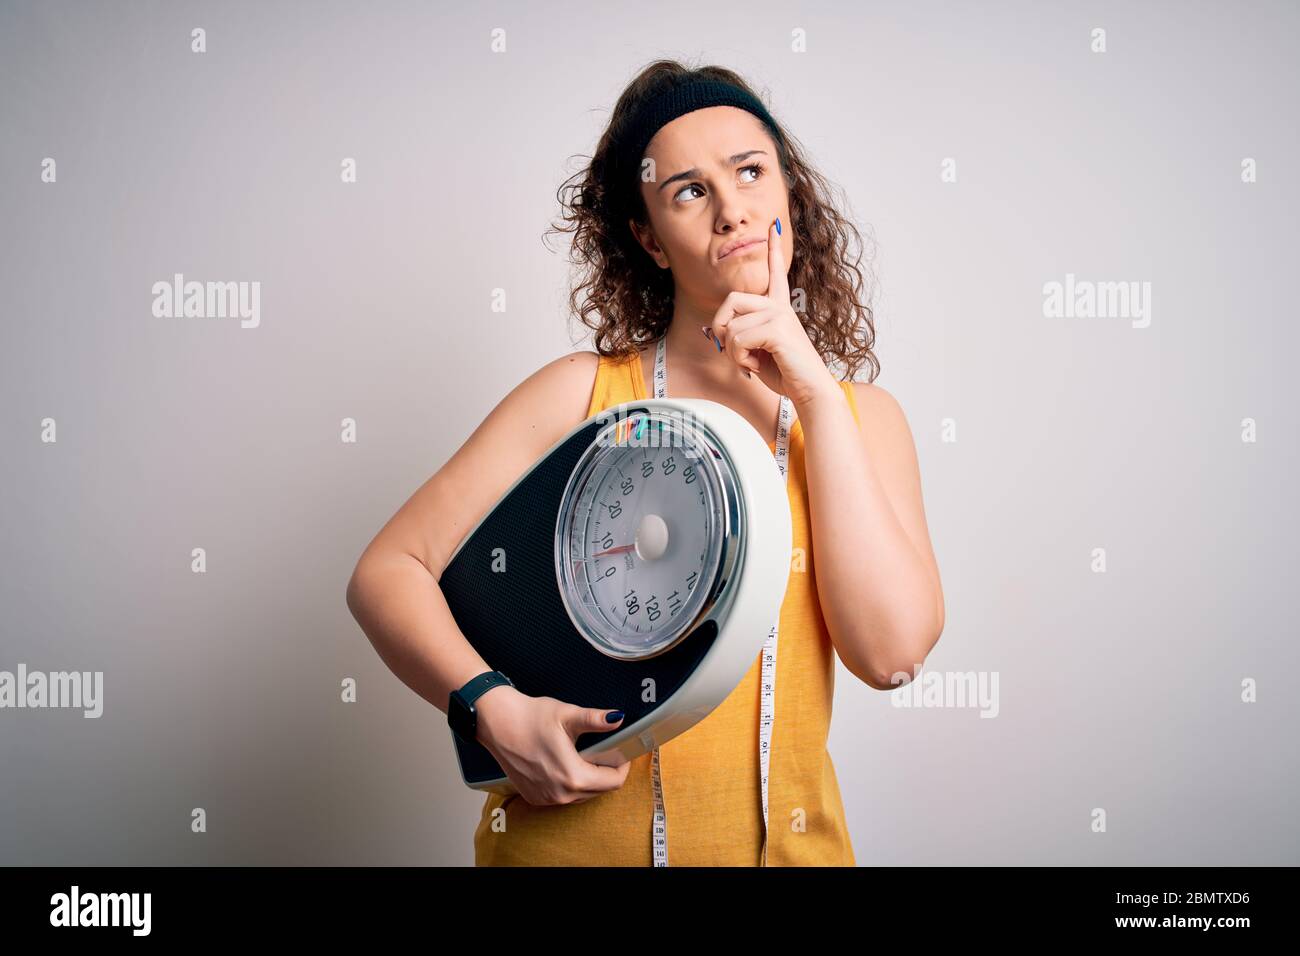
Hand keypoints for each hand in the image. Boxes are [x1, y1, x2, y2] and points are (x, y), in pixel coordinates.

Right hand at [474, 686, 631, 805]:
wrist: (496, 723)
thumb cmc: (529, 717)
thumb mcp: (567, 715)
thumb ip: (595, 719)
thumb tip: (618, 718)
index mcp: (572, 776)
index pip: (613, 782)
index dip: (622, 767)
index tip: (621, 752)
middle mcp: (560, 794)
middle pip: (599, 790)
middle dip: (606, 772)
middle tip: (604, 750)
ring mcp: (546, 799)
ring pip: (582, 795)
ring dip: (589, 779)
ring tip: (584, 755)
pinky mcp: (535, 798)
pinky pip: (563, 796)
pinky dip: (570, 784)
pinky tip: (564, 763)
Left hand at [710, 218, 840, 408]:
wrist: (810, 391)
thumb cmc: (786, 374)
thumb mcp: (756, 352)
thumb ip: (739, 336)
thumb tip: (715, 330)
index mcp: (779, 309)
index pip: (775, 274)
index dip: (774, 250)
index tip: (774, 226)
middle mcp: (780, 307)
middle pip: (731, 300)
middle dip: (722, 328)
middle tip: (735, 350)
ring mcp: (779, 315)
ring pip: (731, 327)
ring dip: (734, 353)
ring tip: (753, 362)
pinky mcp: (777, 328)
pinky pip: (737, 340)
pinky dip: (740, 359)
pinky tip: (757, 365)